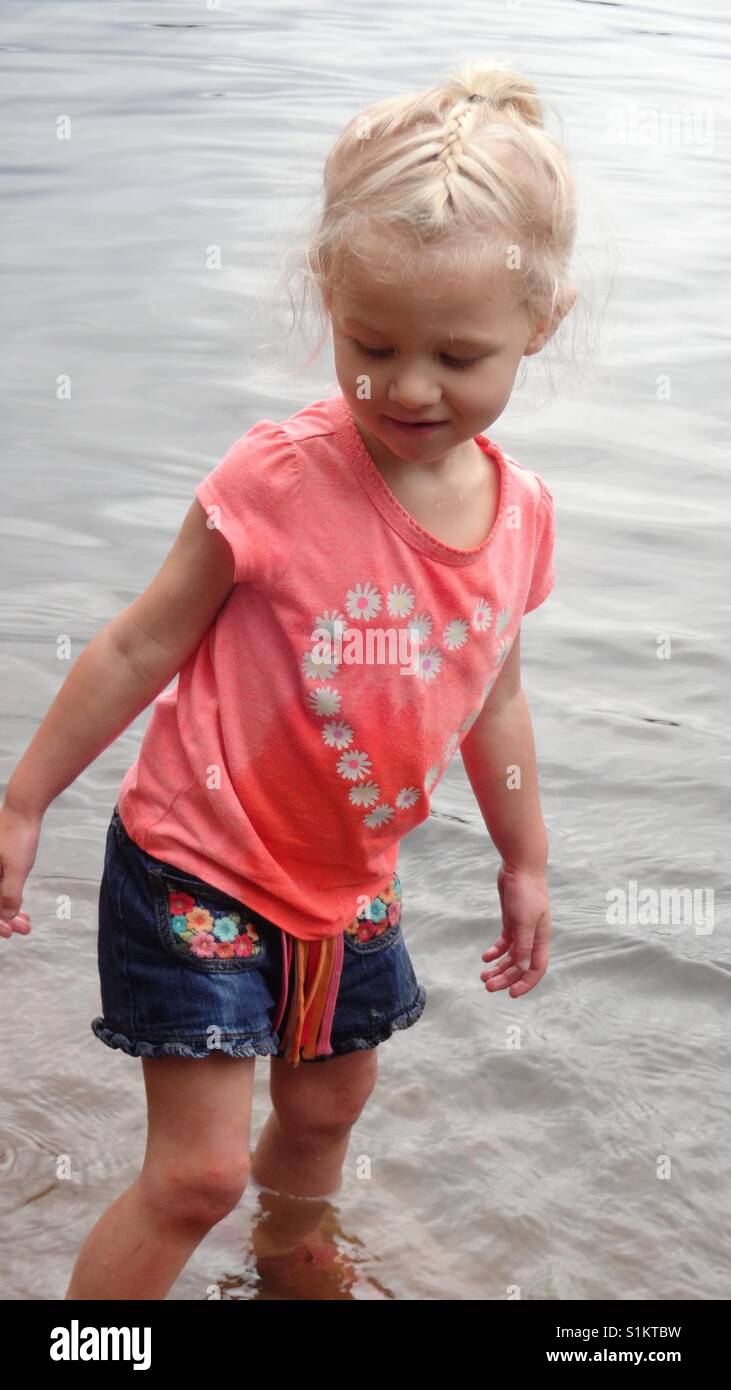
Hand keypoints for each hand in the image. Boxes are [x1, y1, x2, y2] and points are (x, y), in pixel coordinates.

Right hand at [0, 802, 41, 937]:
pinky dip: (9, 898)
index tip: (10, 933)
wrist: (23, 808)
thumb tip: (7, 917)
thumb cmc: (18, 836)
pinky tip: (22, 909)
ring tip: (27, 923)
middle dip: (4, 919)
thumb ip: (10, 894)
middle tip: (24, 929)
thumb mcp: (16, 869)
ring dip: (9, 911)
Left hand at [480, 861, 550, 997]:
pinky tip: (485, 957)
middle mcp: (533, 936)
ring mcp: (522, 927)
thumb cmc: (526, 892)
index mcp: (541, 938)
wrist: (521, 866)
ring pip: (511, 955)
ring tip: (483, 976)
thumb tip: (522, 968)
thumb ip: (523, 945)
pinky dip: (495, 951)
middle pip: (520, 965)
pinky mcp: (511, 919)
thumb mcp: (523, 921)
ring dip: (499, 967)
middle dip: (505, 977)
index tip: (511, 994)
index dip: (526, 983)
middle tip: (487, 986)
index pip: (536, 968)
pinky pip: (505, 942)